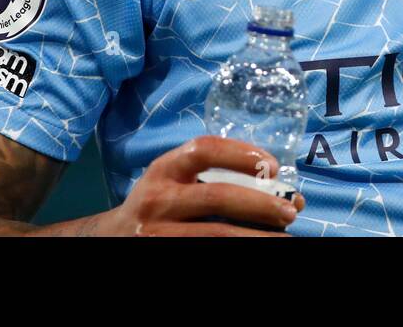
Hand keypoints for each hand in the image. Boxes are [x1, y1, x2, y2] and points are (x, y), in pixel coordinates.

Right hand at [96, 135, 305, 236]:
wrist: (112, 237)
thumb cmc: (161, 203)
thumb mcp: (176, 180)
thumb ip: (219, 178)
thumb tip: (289, 196)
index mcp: (165, 168)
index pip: (204, 150)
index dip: (241, 153)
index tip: (273, 166)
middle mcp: (157, 198)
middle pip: (215, 196)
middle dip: (259, 204)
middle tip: (289, 212)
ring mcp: (155, 232)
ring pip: (214, 234)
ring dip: (255, 236)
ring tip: (284, 238)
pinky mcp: (159, 253)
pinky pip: (203, 251)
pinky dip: (236, 250)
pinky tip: (256, 248)